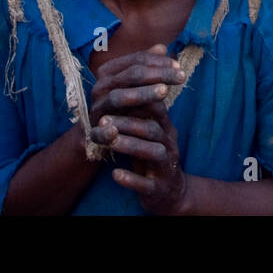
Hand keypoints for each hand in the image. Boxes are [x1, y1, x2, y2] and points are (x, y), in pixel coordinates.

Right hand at [89, 44, 185, 128]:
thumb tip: (162, 48)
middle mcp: (100, 87)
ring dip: (143, 94)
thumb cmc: (125, 104)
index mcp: (108, 71)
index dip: (159, 61)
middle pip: (132, 75)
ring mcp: (97, 107)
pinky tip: (123, 127)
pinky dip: (108, 130)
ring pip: (119, 97)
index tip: (178, 66)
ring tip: (165, 91)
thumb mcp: (136, 84)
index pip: (137, 60)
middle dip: (159, 74)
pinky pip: (101, 129)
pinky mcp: (94, 130)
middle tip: (181, 76)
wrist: (102, 132)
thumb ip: (147, 66)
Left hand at [91, 96, 188, 214]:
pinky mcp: (158, 188)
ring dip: (130, 145)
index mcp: (164, 127)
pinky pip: (146, 184)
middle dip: (128, 122)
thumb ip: (140, 110)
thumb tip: (121, 81)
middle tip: (104, 119)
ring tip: (110, 141)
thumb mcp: (149, 129)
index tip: (112, 94)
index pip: (156, 106)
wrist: (168, 190)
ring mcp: (165, 166)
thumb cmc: (152, 152)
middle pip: (152, 128)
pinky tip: (115, 175)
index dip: (138, 98)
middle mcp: (168, 144)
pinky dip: (131, 179)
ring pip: (152, 152)